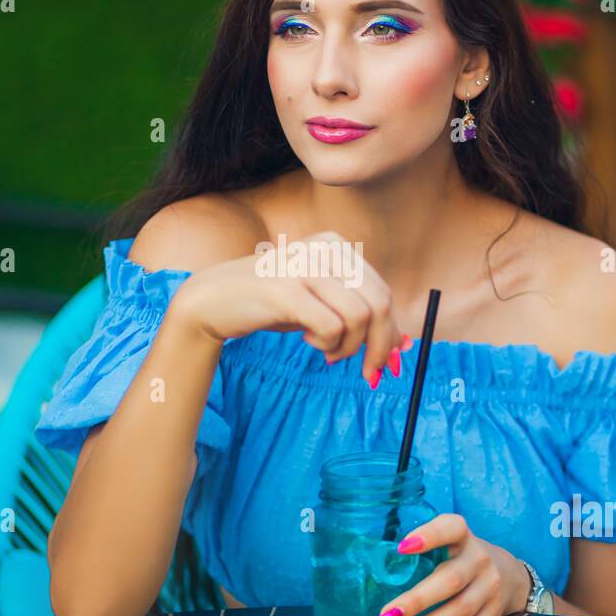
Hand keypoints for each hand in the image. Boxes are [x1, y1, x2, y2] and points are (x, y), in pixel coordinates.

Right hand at [169, 229, 411, 385]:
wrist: (214, 299)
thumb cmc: (273, 303)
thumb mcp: (320, 301)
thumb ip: (357, 313)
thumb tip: (401, 343)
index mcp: (336, 245)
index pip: (382, 292)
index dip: (389, 332)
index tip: (383, 362)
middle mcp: (324, 248)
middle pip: (378, 304)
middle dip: (379, 346)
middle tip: (368, 370)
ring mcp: (305, 266)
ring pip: (358, 318)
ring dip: (347, 346)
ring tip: (326, 350)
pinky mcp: (286, 289)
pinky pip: (331, 327)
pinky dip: (327, 343)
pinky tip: (308, 340)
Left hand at [375, 513, 531, 615]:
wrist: (509, 574)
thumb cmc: (459, 557)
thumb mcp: (448, 543)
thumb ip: (419, 550)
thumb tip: (369, 566)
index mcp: (463, 537)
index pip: (451, 528)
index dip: (429, 536)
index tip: (401, 547)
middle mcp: (480, 560)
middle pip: (450, 580)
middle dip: (416, 601)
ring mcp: (490, 589)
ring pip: (460, 610)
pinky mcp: (494, 614)